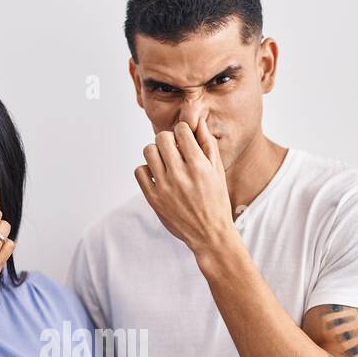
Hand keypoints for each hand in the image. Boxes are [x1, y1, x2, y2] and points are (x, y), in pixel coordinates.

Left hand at [134, 119, 236, 257]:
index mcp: (198, 165)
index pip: (181, 130)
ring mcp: (164, 187)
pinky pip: (139, 171)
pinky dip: (146, 170)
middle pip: (161, 138)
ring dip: (156, 153)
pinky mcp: (153, 199)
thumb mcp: (218, 171)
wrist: (209, 234)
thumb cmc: (216, 201)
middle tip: (174, 151)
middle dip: (168, 140)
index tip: (185, 140)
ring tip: (165, 162)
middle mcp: (179, 174)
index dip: (183, 131)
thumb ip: (207, 145)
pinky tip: (157, 175)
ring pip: (148, 151)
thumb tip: (198, 123)